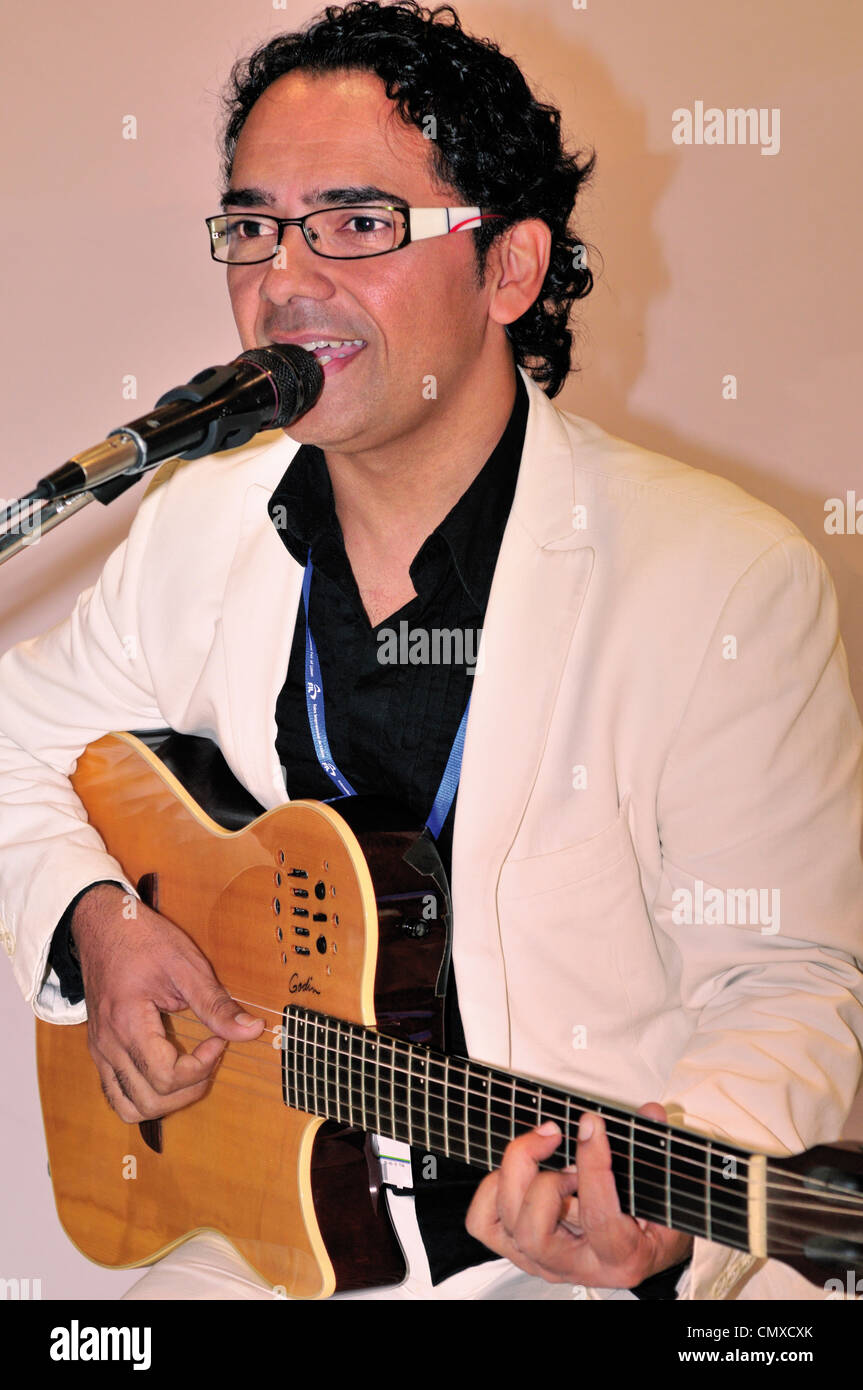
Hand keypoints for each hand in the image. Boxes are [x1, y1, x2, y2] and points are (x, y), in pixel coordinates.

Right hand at [71, 884, 263, 1122]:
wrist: (103, 926)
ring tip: (191, 1069)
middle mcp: (108, 1046)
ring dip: (167, 1100)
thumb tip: (252, 1030)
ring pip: (130, 1107)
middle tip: (210, 1055)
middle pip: (150, 1101)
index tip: (218, 1040)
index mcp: (128, 1023)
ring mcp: (101, 1052)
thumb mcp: (186, 965)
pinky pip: (118, 1094)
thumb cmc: (142, 939)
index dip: (202, 1067)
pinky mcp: (101, 1052)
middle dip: (190, 1087)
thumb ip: (216, 1004)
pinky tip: (169, 1071)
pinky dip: (146, 1095)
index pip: (166, 1077)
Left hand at [465, 1101, 692, 1288]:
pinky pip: (485, 1223)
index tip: (591, 1123)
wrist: (644, 1252)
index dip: (592, 1163)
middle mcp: (578, 1266)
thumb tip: (649, 1112)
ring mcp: (544, 1260)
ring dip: (518, 1175)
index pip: (599, 1216)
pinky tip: (517, 1168)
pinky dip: (491, 1189)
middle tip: (559, 1138)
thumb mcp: (668, 1190)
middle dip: (541, 1177)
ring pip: (507, 1223)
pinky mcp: (521, 1249)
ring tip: (544, 1147)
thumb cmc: (655, 1222)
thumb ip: (658, 1151)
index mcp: (622, 1256)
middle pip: (534, 1230)